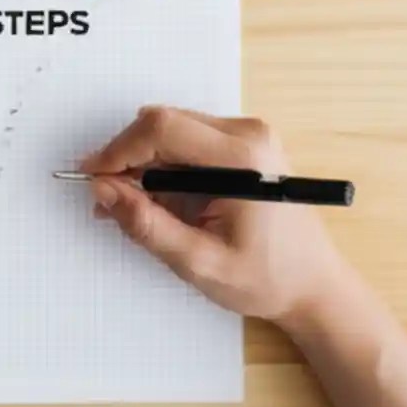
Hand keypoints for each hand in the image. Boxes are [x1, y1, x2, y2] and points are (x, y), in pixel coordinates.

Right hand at [81, 106, 345, 322]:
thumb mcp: (199, 262)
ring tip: (132, 206)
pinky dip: (163, 164)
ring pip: (172, 128)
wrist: (314, 284)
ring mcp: (249, 135)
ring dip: (143, 162)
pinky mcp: (244, 143)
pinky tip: (158, 199)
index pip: (163, 129)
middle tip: (107, 199)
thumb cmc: (268, 278)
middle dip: (127, 157)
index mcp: (243, 159)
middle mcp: (248, 135)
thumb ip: (148, 225)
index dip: (119, 150)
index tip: (92, 177)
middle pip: (164, 122)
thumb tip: (104, 192)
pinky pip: (188, 139)